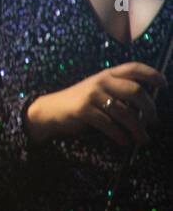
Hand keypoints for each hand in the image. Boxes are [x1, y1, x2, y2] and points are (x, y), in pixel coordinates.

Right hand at [26, 61, 165, 147]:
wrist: (50, 110)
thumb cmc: (78, 102)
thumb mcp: (97, 90)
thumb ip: (118, 92)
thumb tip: (146, 107)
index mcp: (106, 74)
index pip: (134, 68)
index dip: (152, 74)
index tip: (164, 85)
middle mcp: (101, 81)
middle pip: (135, 91)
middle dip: (149, 108)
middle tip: (154, 121)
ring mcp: (92, 95)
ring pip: (124, 112)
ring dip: (137, 128)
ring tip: (143, 138)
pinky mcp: (84, 110)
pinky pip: (109, 124)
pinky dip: (120, 135)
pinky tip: (125, 142)